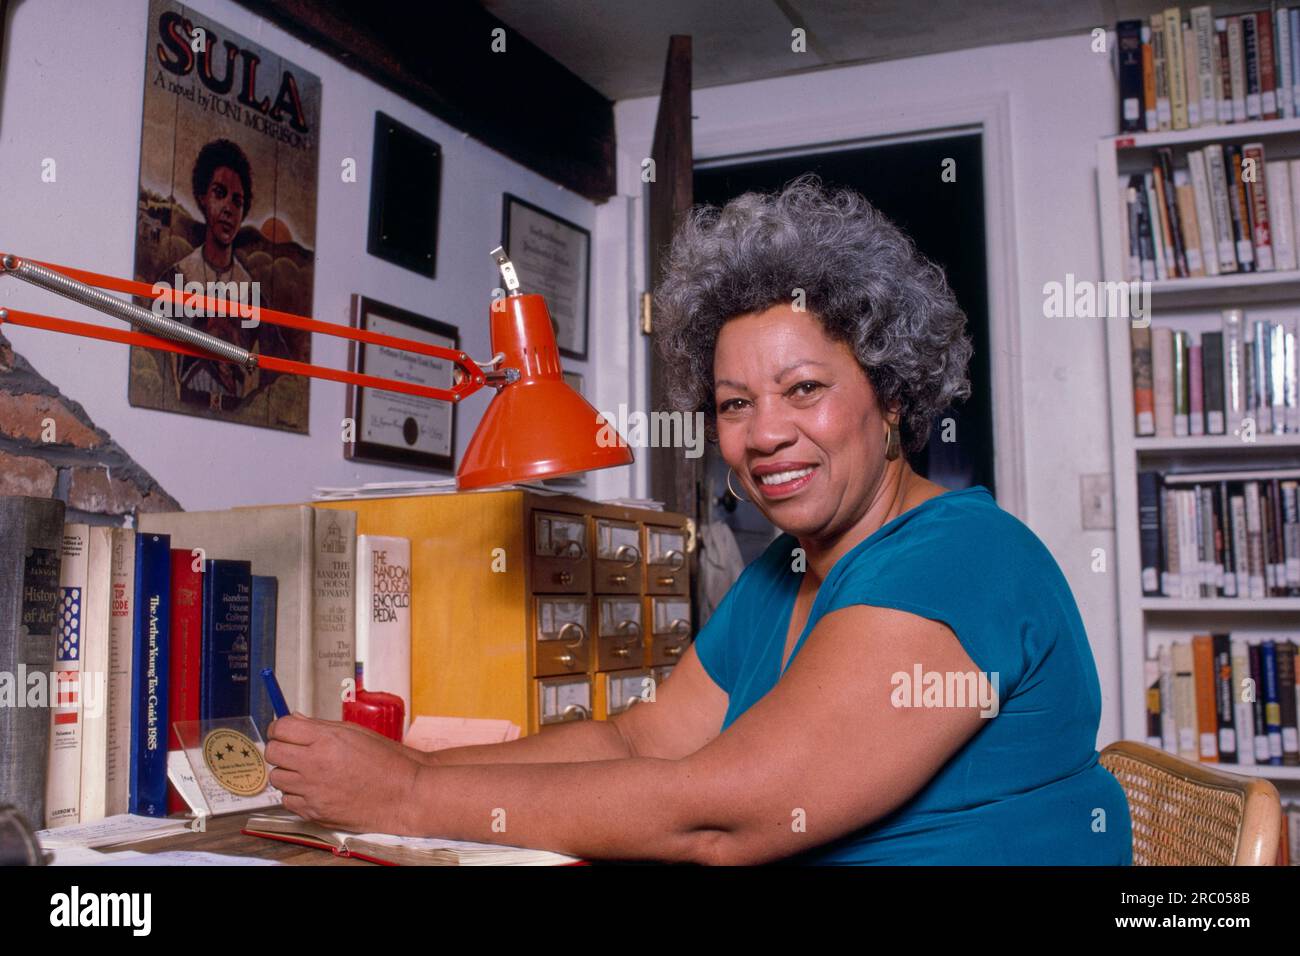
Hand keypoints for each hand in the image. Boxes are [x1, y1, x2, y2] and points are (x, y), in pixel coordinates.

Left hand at [265, 713, 426, 833]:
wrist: (404, 794)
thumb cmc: (387, 761)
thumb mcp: (356, 732)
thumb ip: (320, 727)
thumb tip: (295, 720)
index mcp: (326, 740)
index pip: (281, 728)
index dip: (281, 727)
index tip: (285, 730)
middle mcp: (315, 764)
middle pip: (272, 752)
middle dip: (280, 748)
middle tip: (294, 749)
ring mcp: (312, 791)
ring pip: (276, 778)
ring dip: (288, 773)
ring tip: (307, 771)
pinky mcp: (313, 812)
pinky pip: (288, 800)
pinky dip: (296, 795)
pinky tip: (314, 789)